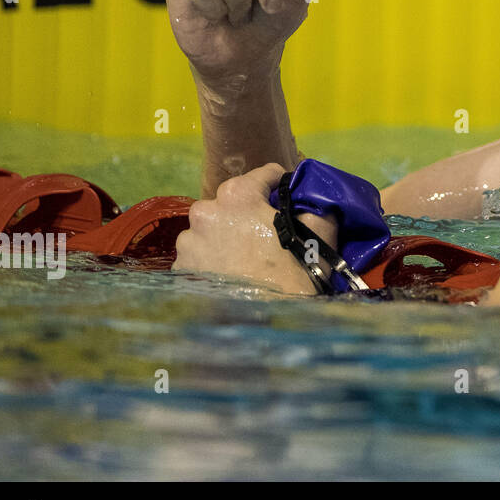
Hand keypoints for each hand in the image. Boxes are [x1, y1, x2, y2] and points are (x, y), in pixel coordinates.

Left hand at [174, 163, 338, 294]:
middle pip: (231, 201)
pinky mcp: (181, 269)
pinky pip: (199, 255)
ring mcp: (188, 242)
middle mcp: (205, 211)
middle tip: (265, 235)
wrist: (266, 325)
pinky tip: (230, 275)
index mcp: (238, 195)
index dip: (280, 184)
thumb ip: (316, 203)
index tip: (287, 198)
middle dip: (247, 212)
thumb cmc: (295, 274)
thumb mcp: (318, 233)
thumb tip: (314, 192)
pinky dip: (212, 260)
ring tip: (244, 259)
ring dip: (225, 237)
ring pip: (210, 229)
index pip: (263, 174)